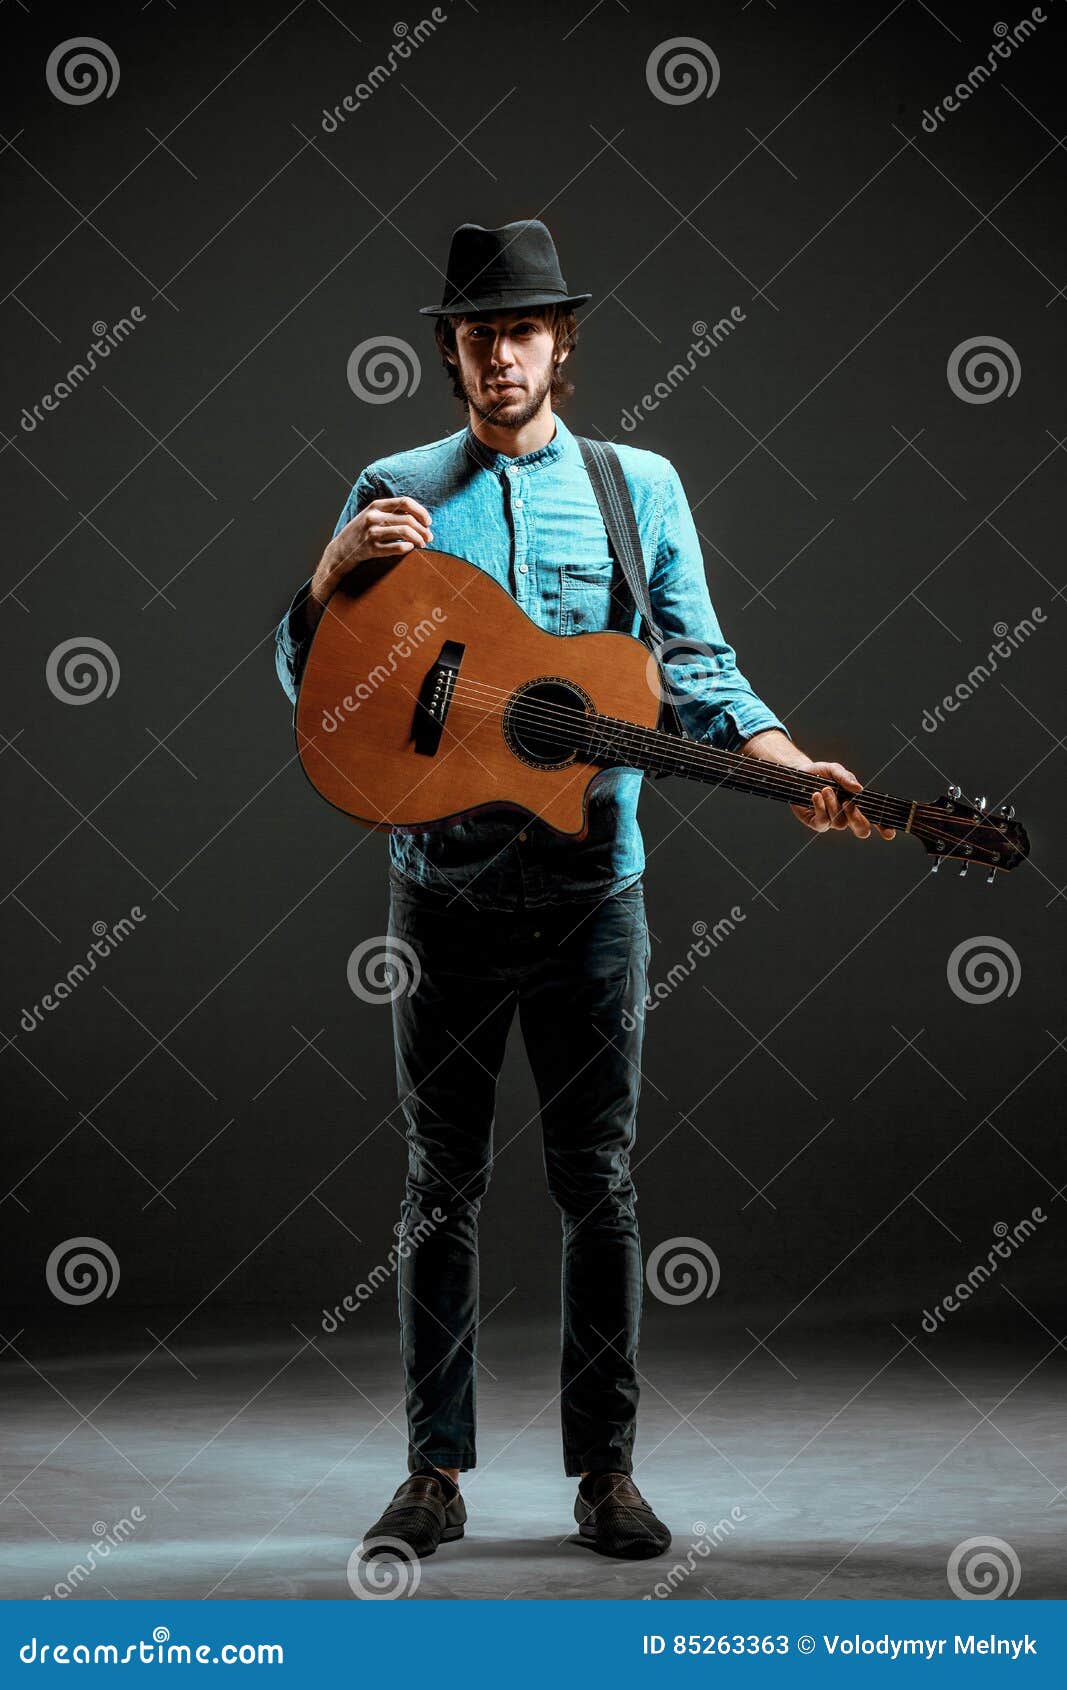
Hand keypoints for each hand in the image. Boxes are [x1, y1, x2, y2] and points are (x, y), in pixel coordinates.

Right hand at [307, 496, 432, 628]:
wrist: (342, 549)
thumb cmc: (363, 531)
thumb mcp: (373, 514)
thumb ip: (392, 512)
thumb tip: (420, 516)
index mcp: (376, 505)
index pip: (405, 502)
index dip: (421, 511)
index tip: (428, 521)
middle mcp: (374, 517)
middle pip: (408, 519)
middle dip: (423, 529)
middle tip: (429, 537)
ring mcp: (372, 533)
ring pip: (404, 532)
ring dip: (418, 538)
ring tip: (423, 544)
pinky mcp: (371, 548)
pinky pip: (396, 548)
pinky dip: (407, 548)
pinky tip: (410, 548)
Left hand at [790, 759, 895, 840]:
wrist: (799, 773)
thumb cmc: (822, 773)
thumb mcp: (835, 770)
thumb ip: (847, 778)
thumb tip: (858, 789)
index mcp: (857, 805)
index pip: (874, 818)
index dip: (883, 827)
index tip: (889, 832)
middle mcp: (846, 816)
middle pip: (861, 830)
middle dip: (858, 819)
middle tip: (849, 804)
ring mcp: (831, 821)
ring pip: (840, 822)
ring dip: (833, 805)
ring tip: (826, 789)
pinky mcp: (816, 823)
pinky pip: (823, 822)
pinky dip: (820, 807)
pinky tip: (816, 795)